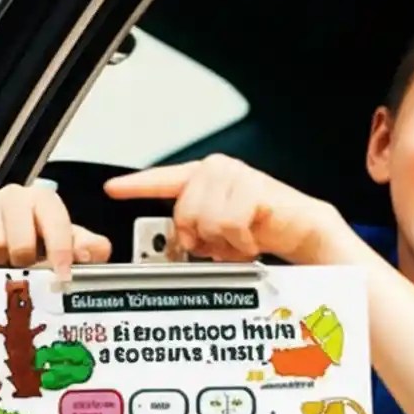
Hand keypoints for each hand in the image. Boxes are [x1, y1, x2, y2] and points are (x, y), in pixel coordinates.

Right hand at [0, 184, 111, 278]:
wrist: (12, 237)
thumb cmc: (44, 241)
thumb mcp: (74, 245)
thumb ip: (91, 248)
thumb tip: (87, 252)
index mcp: (44, 199)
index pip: (55, 225)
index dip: (60, 254)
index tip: (62, 276)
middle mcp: (14, 195)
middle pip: (20, 243)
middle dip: (26, 262)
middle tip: (27, 264)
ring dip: (2, 260)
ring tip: (8, 258)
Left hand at [103, 154, 348, 264]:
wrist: (301, 227)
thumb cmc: (262, 228)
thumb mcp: (220, 234)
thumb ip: (194, 232)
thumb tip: (179, 243)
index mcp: (204, 179)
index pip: (163, 180)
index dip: (135, 185)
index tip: (113, 188)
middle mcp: (216, 170)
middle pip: (183, 212)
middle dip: (202, 237)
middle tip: (224, 243)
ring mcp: (235, 174)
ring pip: (205, 220)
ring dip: (225, 241)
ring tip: (241, 241)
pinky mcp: (253, 186)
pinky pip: (229, 223)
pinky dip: (241, 242)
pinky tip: (252, 240)